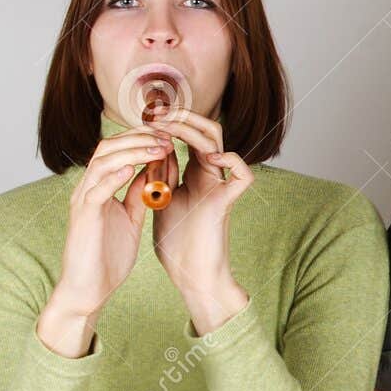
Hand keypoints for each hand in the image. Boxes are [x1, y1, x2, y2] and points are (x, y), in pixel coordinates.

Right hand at [44, 125, 173, 343]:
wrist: (89, 289)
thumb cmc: (107, 256)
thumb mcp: (130, 219)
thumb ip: (137, 195)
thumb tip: (152, 172)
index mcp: (100, 188)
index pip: (117, 151)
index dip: (142, 140)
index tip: (169, 137)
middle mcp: (88, 189)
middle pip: (108, 148)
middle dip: (139, 139)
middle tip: (167, 136)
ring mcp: (83, 202)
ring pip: (102, 163)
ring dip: (132, 152)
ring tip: (157, 147)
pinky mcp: (83, 218)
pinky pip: (95, 191)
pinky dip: (113, 177)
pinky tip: (131, 169)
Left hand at [148, 107, 254, 330]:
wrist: (190, 274)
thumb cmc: (176, 244)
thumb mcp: (160, 201)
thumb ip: (159, 176)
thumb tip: (152, 151)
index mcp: (195, 174)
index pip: (189, 135)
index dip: (171, 122)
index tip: (147, 117)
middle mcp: (210, 176)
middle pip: (207, 132)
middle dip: (182, 118)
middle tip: (157, 115)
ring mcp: (220, 187)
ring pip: (220, 144)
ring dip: (195, 131)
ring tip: (170, 128)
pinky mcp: (227, 203)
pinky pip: (242, 174)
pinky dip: (230, 160)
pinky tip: (208, 159)